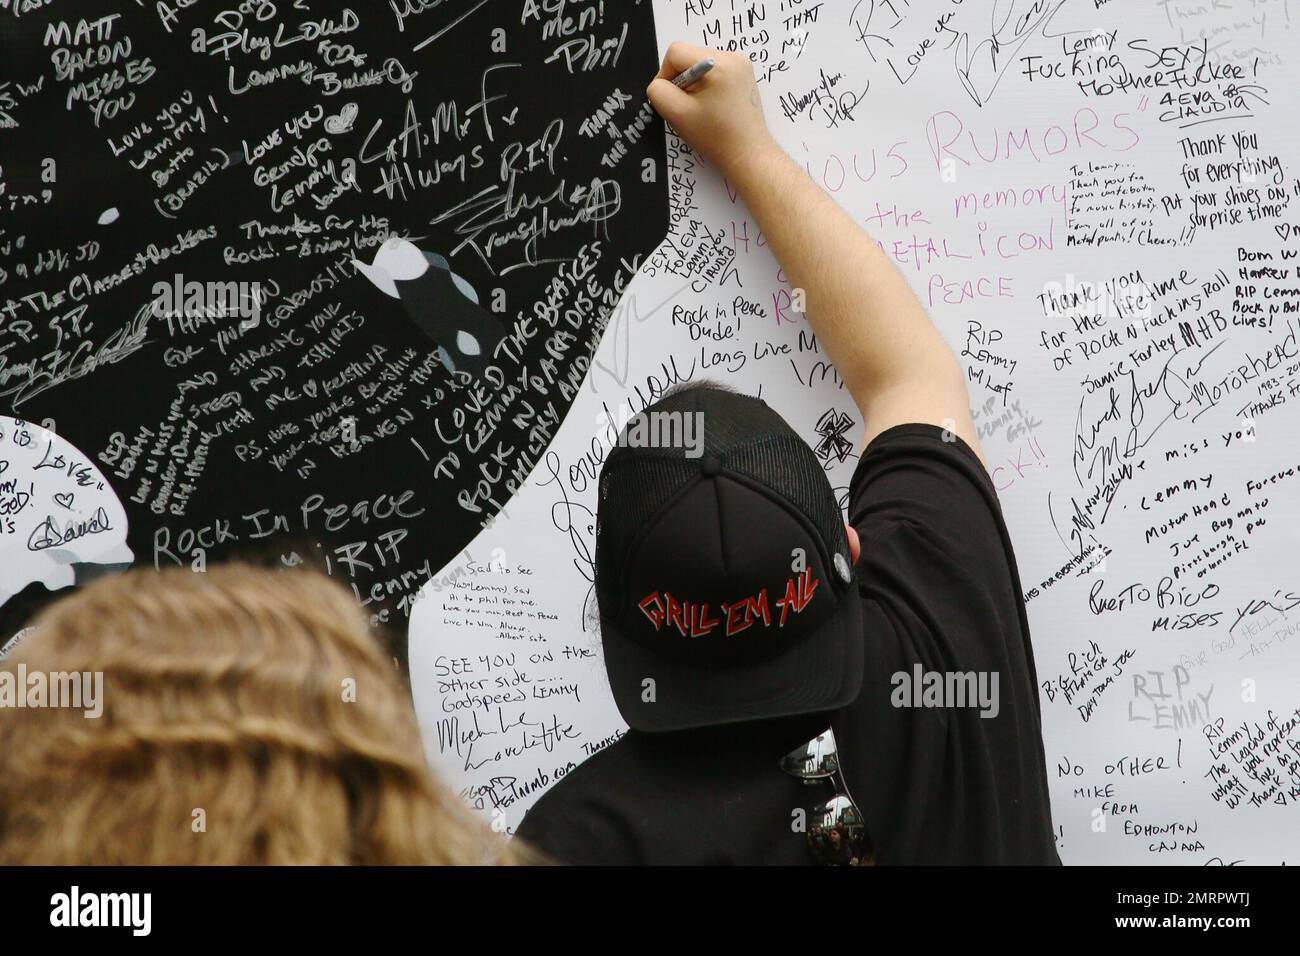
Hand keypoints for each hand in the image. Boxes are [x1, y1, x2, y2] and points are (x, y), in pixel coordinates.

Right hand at [646, 42, 776, 180]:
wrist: (747, 153)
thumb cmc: (715, 136)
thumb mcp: (677, 114)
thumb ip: (659, 92)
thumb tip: (660, 82)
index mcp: (717, 63)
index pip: (675, 52)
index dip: (665, 75)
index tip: (673, 99)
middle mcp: (733, 56)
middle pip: (689, 56)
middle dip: (683, 80)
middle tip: (690, 107)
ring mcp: (741, 64)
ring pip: (701, 64)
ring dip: (695, 84)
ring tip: (704, 108)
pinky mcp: (744, 74)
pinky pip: (715, 71)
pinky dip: (708, 85)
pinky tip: (714, 105)